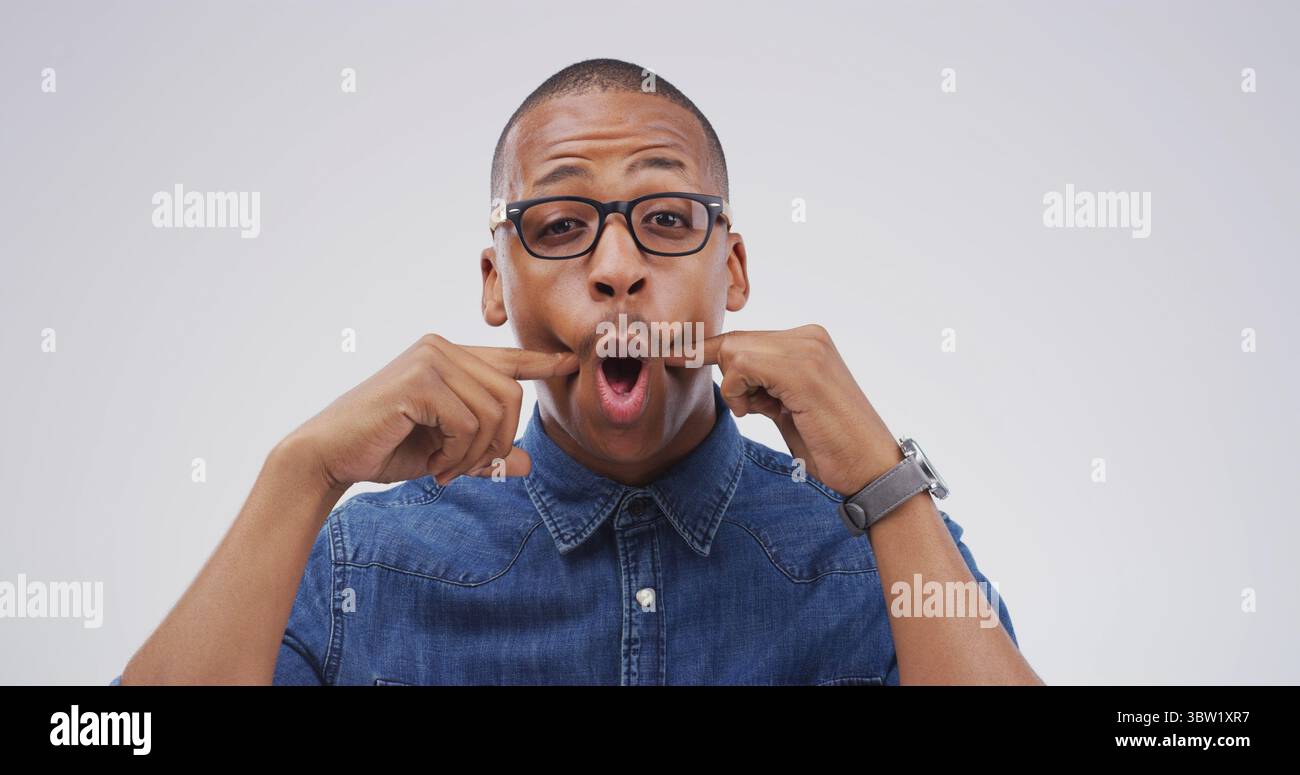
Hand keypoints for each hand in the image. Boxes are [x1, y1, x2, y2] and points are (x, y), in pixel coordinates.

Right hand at [280, 334, 577, 491]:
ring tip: (445, 470)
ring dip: (475, 455)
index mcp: (447, 357)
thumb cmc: (383, 449)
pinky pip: (469, 424)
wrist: (328, 456)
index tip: (571, 362)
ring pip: (493, 412)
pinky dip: (458, 455)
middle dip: (498, 442)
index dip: (541, 362)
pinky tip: (434, 466)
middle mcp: (441, 348)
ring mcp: (430, 359)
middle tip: (465, 470)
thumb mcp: (444, 453)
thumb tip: (527, 463)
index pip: (506, 358)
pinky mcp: (421, 380)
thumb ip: (485, 453)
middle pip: (510, 394)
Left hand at [665, 324, 902, 495]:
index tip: (669, 352)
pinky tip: (758, 410)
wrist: (871, 470)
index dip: (705, 349)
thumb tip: (726, 375)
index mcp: (808, 341)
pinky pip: (742, 366)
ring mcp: (807, 348)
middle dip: (714, 369)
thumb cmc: (829, 444)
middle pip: (735, 341)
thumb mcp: (784, 406)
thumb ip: (760, 385)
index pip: (745, 338)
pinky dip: (739, 391)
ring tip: (759, 410)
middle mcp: (809, 336)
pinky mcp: (801, 369)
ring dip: (735, 388)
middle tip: (724, 396)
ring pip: (735, 350)